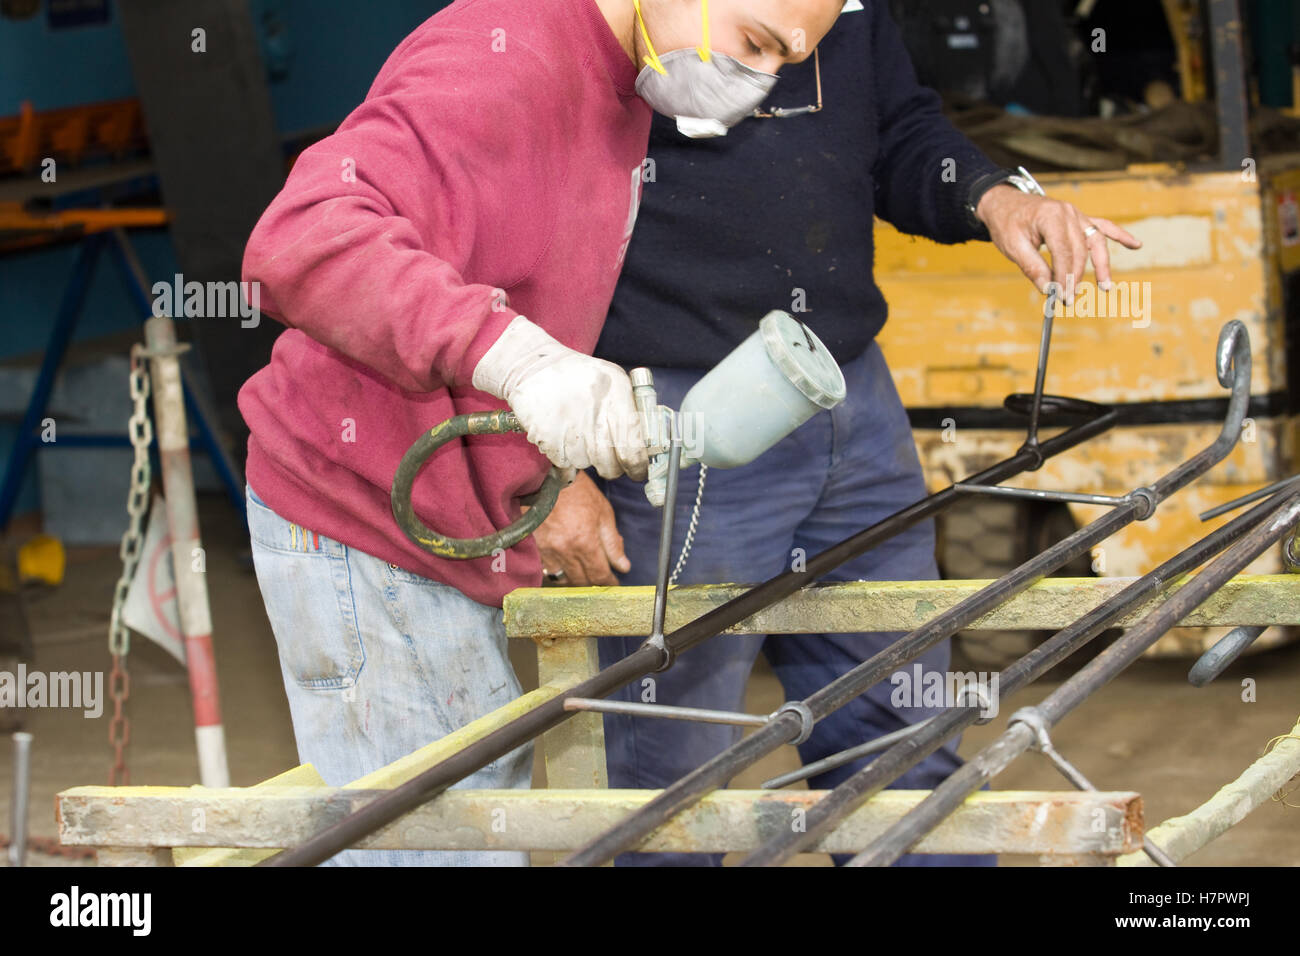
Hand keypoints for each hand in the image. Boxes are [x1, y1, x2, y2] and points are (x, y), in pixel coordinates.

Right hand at [472, 316, 648, 479]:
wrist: (534, 366)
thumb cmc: (581, 375)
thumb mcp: (614, 380)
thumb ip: (634, 410)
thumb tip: (649, 447)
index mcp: (616, 395)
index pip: (633, 448)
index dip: (638, 466)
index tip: (639, 471)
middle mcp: (594, 413)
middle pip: (611, 464)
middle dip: (614, 468)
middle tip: (611, 459)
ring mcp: (569, 428)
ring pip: (587, 465)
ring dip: (587, 458)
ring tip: (581, 434)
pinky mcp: (547, 438)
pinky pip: (564, 464)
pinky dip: (566, 457)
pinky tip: (565, 436)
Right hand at [533, 471, 629, 585]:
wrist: (548, 480)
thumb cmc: (578, 492)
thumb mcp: (604, 513)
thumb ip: (613, 543)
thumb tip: (623, 566)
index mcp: (585, 542)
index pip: (599, 574)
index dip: (608, 583)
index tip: (613, 584)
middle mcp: (566, 551)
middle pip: (582, 581)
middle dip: (594, 583)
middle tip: (601, 579)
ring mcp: (548, 551)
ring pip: (563, 579)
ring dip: (575, 581)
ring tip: (584, 574)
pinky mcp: (536, 548)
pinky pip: (548, 570)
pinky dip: (559, 572)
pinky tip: (566, 566)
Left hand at [976, 185, 1141, 304]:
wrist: (1004, 203)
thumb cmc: (1007, 223)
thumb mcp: (1013, 246)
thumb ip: (1033, 267)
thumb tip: (1048, 290)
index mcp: (1051, 216)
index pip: (1064, 251)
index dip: (1064, 276)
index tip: (1062, 297)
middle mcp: (1069, 213)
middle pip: (1080, 250)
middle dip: (1076, 276)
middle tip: (1069, 299)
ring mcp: (1077, 215)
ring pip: (1095, 241)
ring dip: (1102, 264)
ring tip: (1106, 286)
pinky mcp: (1079, 219)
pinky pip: (1103, 227)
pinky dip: (1119, 236)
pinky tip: (1135, 245)